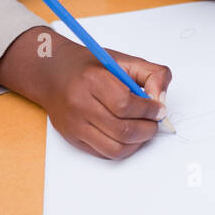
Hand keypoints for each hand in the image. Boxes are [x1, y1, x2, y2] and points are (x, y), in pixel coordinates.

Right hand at [0, 28, 171, 159]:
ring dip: (138, 142)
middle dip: (148, 129)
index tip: (159, 109)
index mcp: (92, 80)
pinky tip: (129, 135)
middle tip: (155, 121)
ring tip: (144, 129)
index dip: (149, 110)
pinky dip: (124, 148)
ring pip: (116, 148)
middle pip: (123, 130)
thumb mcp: (124, 60)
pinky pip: (105, 153)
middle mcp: (80, 104)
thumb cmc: (90, 66)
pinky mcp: (73, 139)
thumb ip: (152, 74)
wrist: (53, 74)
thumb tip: (161, 100)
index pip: (126, 104)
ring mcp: (75, 125)